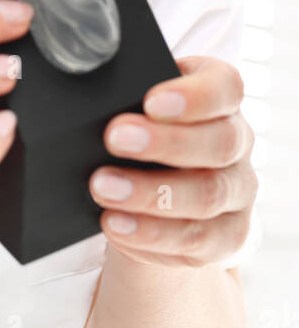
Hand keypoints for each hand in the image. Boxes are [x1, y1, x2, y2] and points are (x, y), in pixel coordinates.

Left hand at [88, 55, 256, 267]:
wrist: (152, 179)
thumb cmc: (142, 124)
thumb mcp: (139, 100)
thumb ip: (126, 91)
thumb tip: (89, 94)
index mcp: (221, 97)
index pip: (225, 88)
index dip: (194, 96)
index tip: (150, 101)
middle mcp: (238, 142)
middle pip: (219, 143)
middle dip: (165, 143)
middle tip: (114, 138)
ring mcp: (236, 191)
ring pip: (207, 196)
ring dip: (150, 193)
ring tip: (102, 187)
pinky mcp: (226, 235)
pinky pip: (195, 240)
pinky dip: (150, 233)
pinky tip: (115, 222)